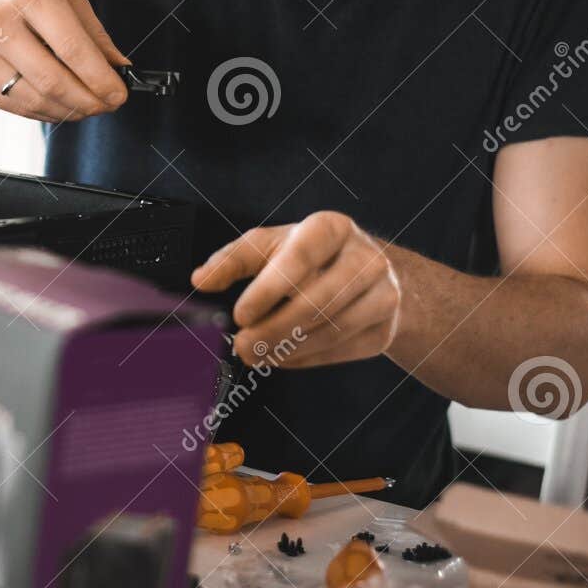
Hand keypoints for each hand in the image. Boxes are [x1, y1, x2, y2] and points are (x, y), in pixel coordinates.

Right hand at [0, 0, 129, 121]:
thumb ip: (91, 30)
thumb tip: (120, 67)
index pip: (73, 49)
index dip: (101, 79)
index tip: (119, 94)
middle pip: (54, 82)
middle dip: (89, 102)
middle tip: (106, 106)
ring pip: (33, 100)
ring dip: (68, 111)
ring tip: (86, 108)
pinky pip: (13, 107)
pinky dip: (42, 112)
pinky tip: (57, 106)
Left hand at [191, 211, 401, 368]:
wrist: (371, 274)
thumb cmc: (310, 257)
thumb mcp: (272, 246)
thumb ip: (234, 260)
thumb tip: (201, 279)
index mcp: (332, 228)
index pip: (300, 258)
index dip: (268, 289)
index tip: (240, 316)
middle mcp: (365, 257)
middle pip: (317, 301)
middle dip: (273, 329)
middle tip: (242, 347)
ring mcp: (383, 293)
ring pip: (329, 330)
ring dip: (287, 349)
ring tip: (255, 355)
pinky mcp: (386, 326)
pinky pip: (341, 350)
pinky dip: (305, 359)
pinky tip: (282, 358)